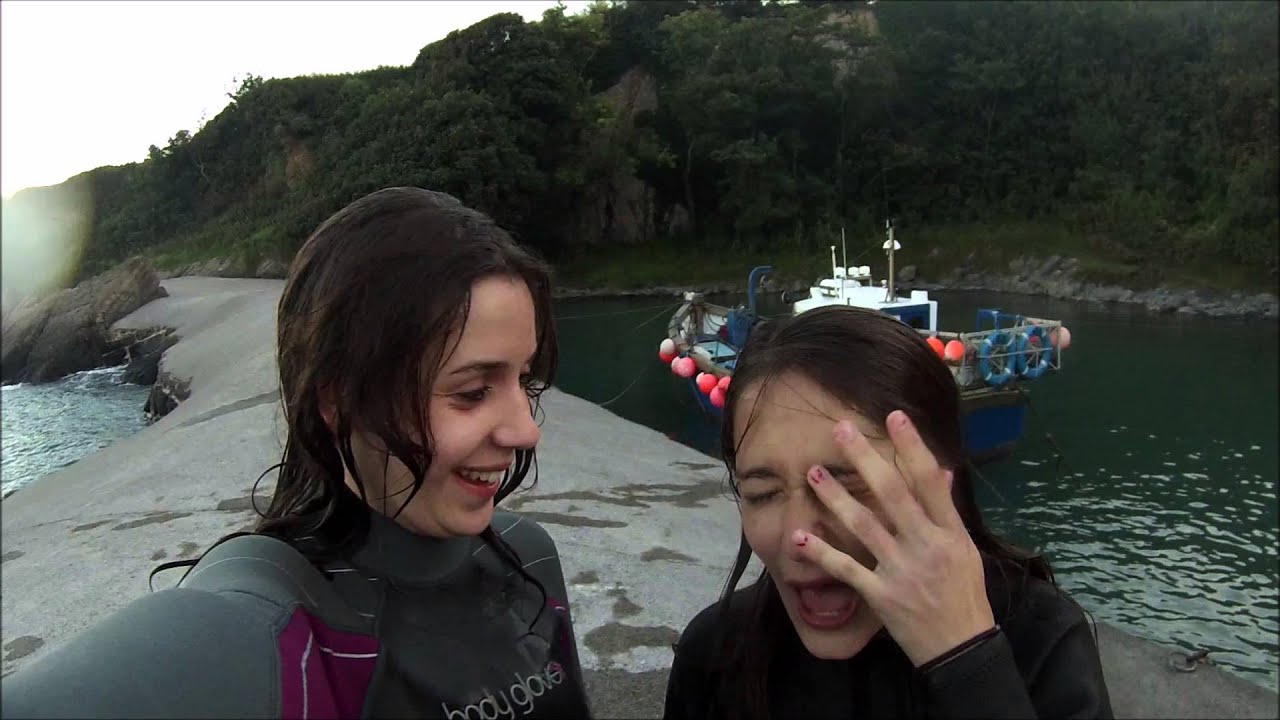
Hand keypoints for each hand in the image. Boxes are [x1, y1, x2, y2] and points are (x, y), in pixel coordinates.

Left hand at [791, 410, 994, 666]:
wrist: (961, 650)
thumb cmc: (964, 596)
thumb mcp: (965, 551)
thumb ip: (947, 512)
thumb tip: (941, 471)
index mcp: (950, 533)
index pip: (931, 481)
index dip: (912, 447)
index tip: (894, 416)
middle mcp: (926, 546)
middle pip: (893, 494)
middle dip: (865, 459)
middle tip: (840, 429)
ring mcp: (902, 570)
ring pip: (864, 525)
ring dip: (836, 497)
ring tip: (812, 472)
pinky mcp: (881, 595)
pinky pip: (847, 570)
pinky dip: (822, 554)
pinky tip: (801, 537)